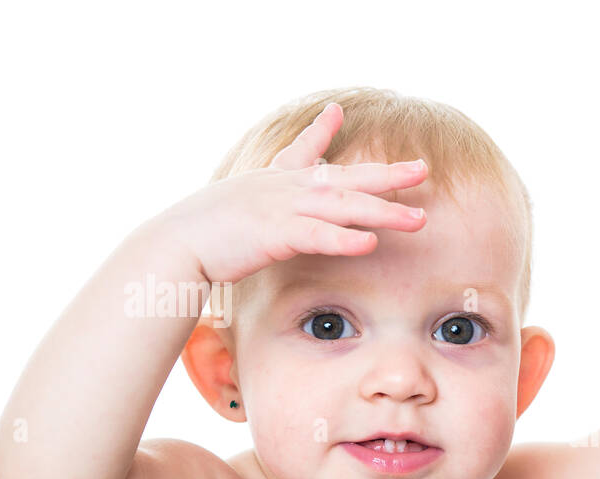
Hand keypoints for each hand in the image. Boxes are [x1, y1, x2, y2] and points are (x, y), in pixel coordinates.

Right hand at [151, 102, 429, 284]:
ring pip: (343, 207)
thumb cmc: (208, 231)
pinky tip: (370, 242)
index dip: (324, 131)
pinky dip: (345, 239)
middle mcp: (286, 189)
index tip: (338, 111)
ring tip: (418, 219)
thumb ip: (262, 186)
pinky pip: (318, 237)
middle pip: (346, 179)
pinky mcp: (276, 235)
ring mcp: (283, 209)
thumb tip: (274, 185)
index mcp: (277, 181)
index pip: (308, 153)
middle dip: (388, 175)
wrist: (176, 244)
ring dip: (383, 212)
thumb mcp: (241, 197)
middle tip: (423, 170)